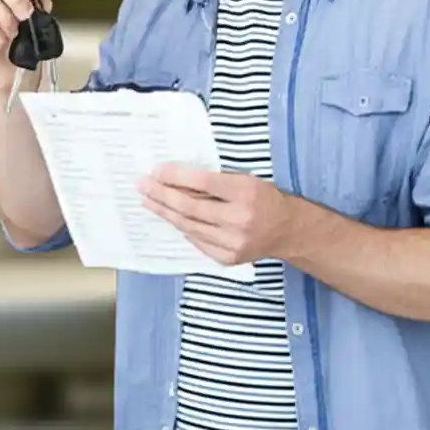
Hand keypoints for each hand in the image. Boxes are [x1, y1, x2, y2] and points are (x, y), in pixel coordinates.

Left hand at [137, 163, 298, 265]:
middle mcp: (239, 219)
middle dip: (161, 195)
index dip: (175, 177)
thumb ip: (213, 181)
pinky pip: (196, 240)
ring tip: (148, 200)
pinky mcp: (228, 258)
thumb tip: (173, 179)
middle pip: (190, 207)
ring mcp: (232, 242)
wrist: (287, 230)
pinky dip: (182, 227)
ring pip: (188, 226)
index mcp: (245, 193)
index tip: (155, 171)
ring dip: (165, 212)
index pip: (203, 182)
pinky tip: (170, 217)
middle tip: (142, 185)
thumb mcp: (244, 180)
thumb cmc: (263, 198)